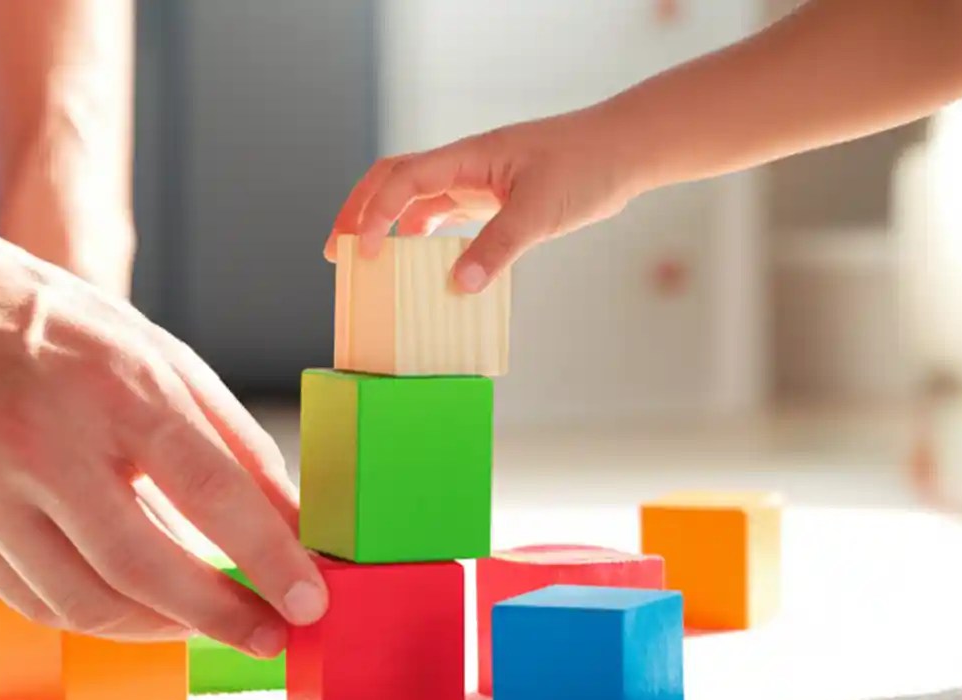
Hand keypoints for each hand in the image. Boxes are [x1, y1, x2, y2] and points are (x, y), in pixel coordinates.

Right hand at [0, 242, 325, 653]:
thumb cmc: (49, 322)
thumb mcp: (156, 352)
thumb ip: (228, 435)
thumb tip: (287, 517)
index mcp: (115, 387)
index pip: (211, 490)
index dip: (268, 556)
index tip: (308, 599)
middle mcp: (48, 442)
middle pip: (144, 565)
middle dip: (218, 615)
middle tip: (266, 635)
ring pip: (84, 601)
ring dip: (158, 627)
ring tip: (202, 621)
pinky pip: (33, 600)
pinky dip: (95, 618)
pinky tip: (135, 609)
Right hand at [328, 106, 647, 292]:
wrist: (624, 151)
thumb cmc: (588, 166)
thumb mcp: (542, 211)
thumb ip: (498, 248)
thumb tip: (457, 286)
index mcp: (469, 157)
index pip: (405, 179)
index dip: (377, 213)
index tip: (365, 252)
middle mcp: (464, 166)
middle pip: (393, 180)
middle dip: (360, 212)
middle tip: (337, 250)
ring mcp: (476, 181)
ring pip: (413, 198)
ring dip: (384, 224)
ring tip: (365, 259)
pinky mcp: (491, 198)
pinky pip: (442, 215)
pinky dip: (420, 235)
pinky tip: (415, 260)